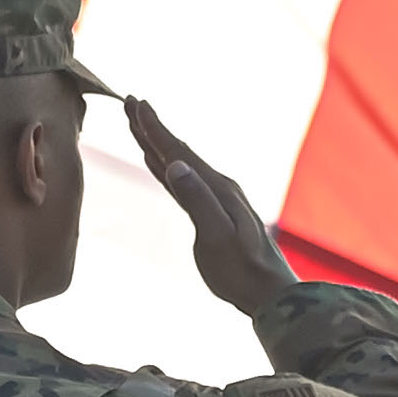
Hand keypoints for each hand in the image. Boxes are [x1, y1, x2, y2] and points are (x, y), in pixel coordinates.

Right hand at [128, 98, 292, 317]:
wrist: (267, 293)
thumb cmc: (241, 270)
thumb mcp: (215, 236)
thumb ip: (196, 200)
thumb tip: (174, 164)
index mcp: (216, 188)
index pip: (178, 152)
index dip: (155, 129)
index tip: (135, 104)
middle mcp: (216, 186)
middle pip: (177, 150)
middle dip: (152, 127)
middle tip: (130, 103)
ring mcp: (215, 198)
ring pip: (178, 164)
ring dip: (157, 144)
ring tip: (138, 126)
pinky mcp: (210, 213)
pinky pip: (182, 182)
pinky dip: (165, 168)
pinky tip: (158, 164)